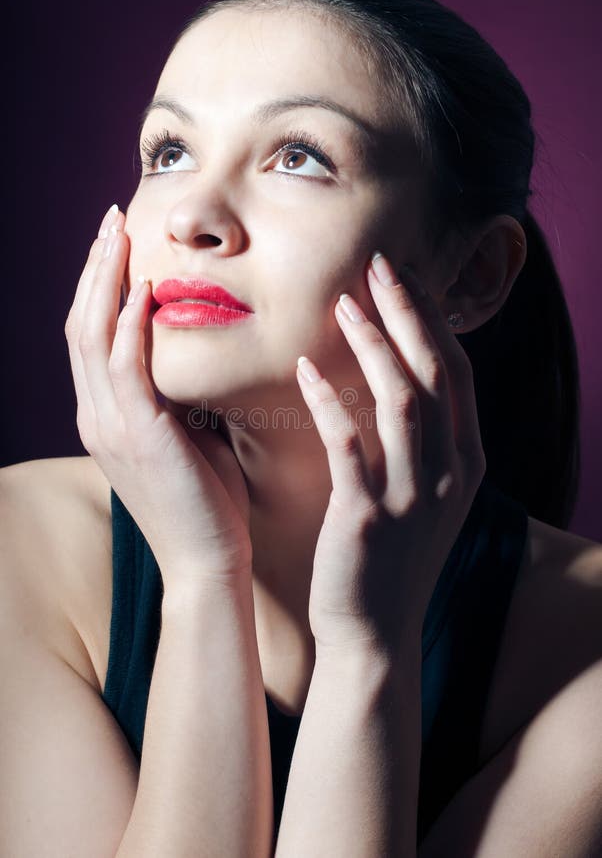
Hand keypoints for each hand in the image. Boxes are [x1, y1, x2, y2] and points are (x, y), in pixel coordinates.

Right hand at [64, 206, 251, 588]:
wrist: (208, 560)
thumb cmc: (207, 499)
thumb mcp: (188, 435)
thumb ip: (181, 393)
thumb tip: (195, 352)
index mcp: (105, 416)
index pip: (91, 336)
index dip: (98, 286)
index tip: (116, 244)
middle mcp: (96, 416)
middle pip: (81, 325)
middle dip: (95, 268)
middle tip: (111, 220)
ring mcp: (110, 427)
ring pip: (93, 337)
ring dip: (105, 281)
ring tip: (118, 234)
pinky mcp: (138, 437)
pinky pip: (126, 369)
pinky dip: (129, 326)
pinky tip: (143, 289)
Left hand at [296, 252, 485, 654]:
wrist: (374, 634)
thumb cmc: (391, 558)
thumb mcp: (425, 496)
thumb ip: (423, 441)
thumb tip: (400, 377)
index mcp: (466, 462)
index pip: (456, 373)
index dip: (432, 320)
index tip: (404, 279)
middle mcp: (450, 473)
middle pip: (435, 373)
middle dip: (409, 313)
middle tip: (378, 266)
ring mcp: (413, 496)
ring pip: (401, 399)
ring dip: (373, 344)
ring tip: (344, 303)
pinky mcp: (367, 516)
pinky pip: (349, 444)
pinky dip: (328, 401)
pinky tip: (303, 369)